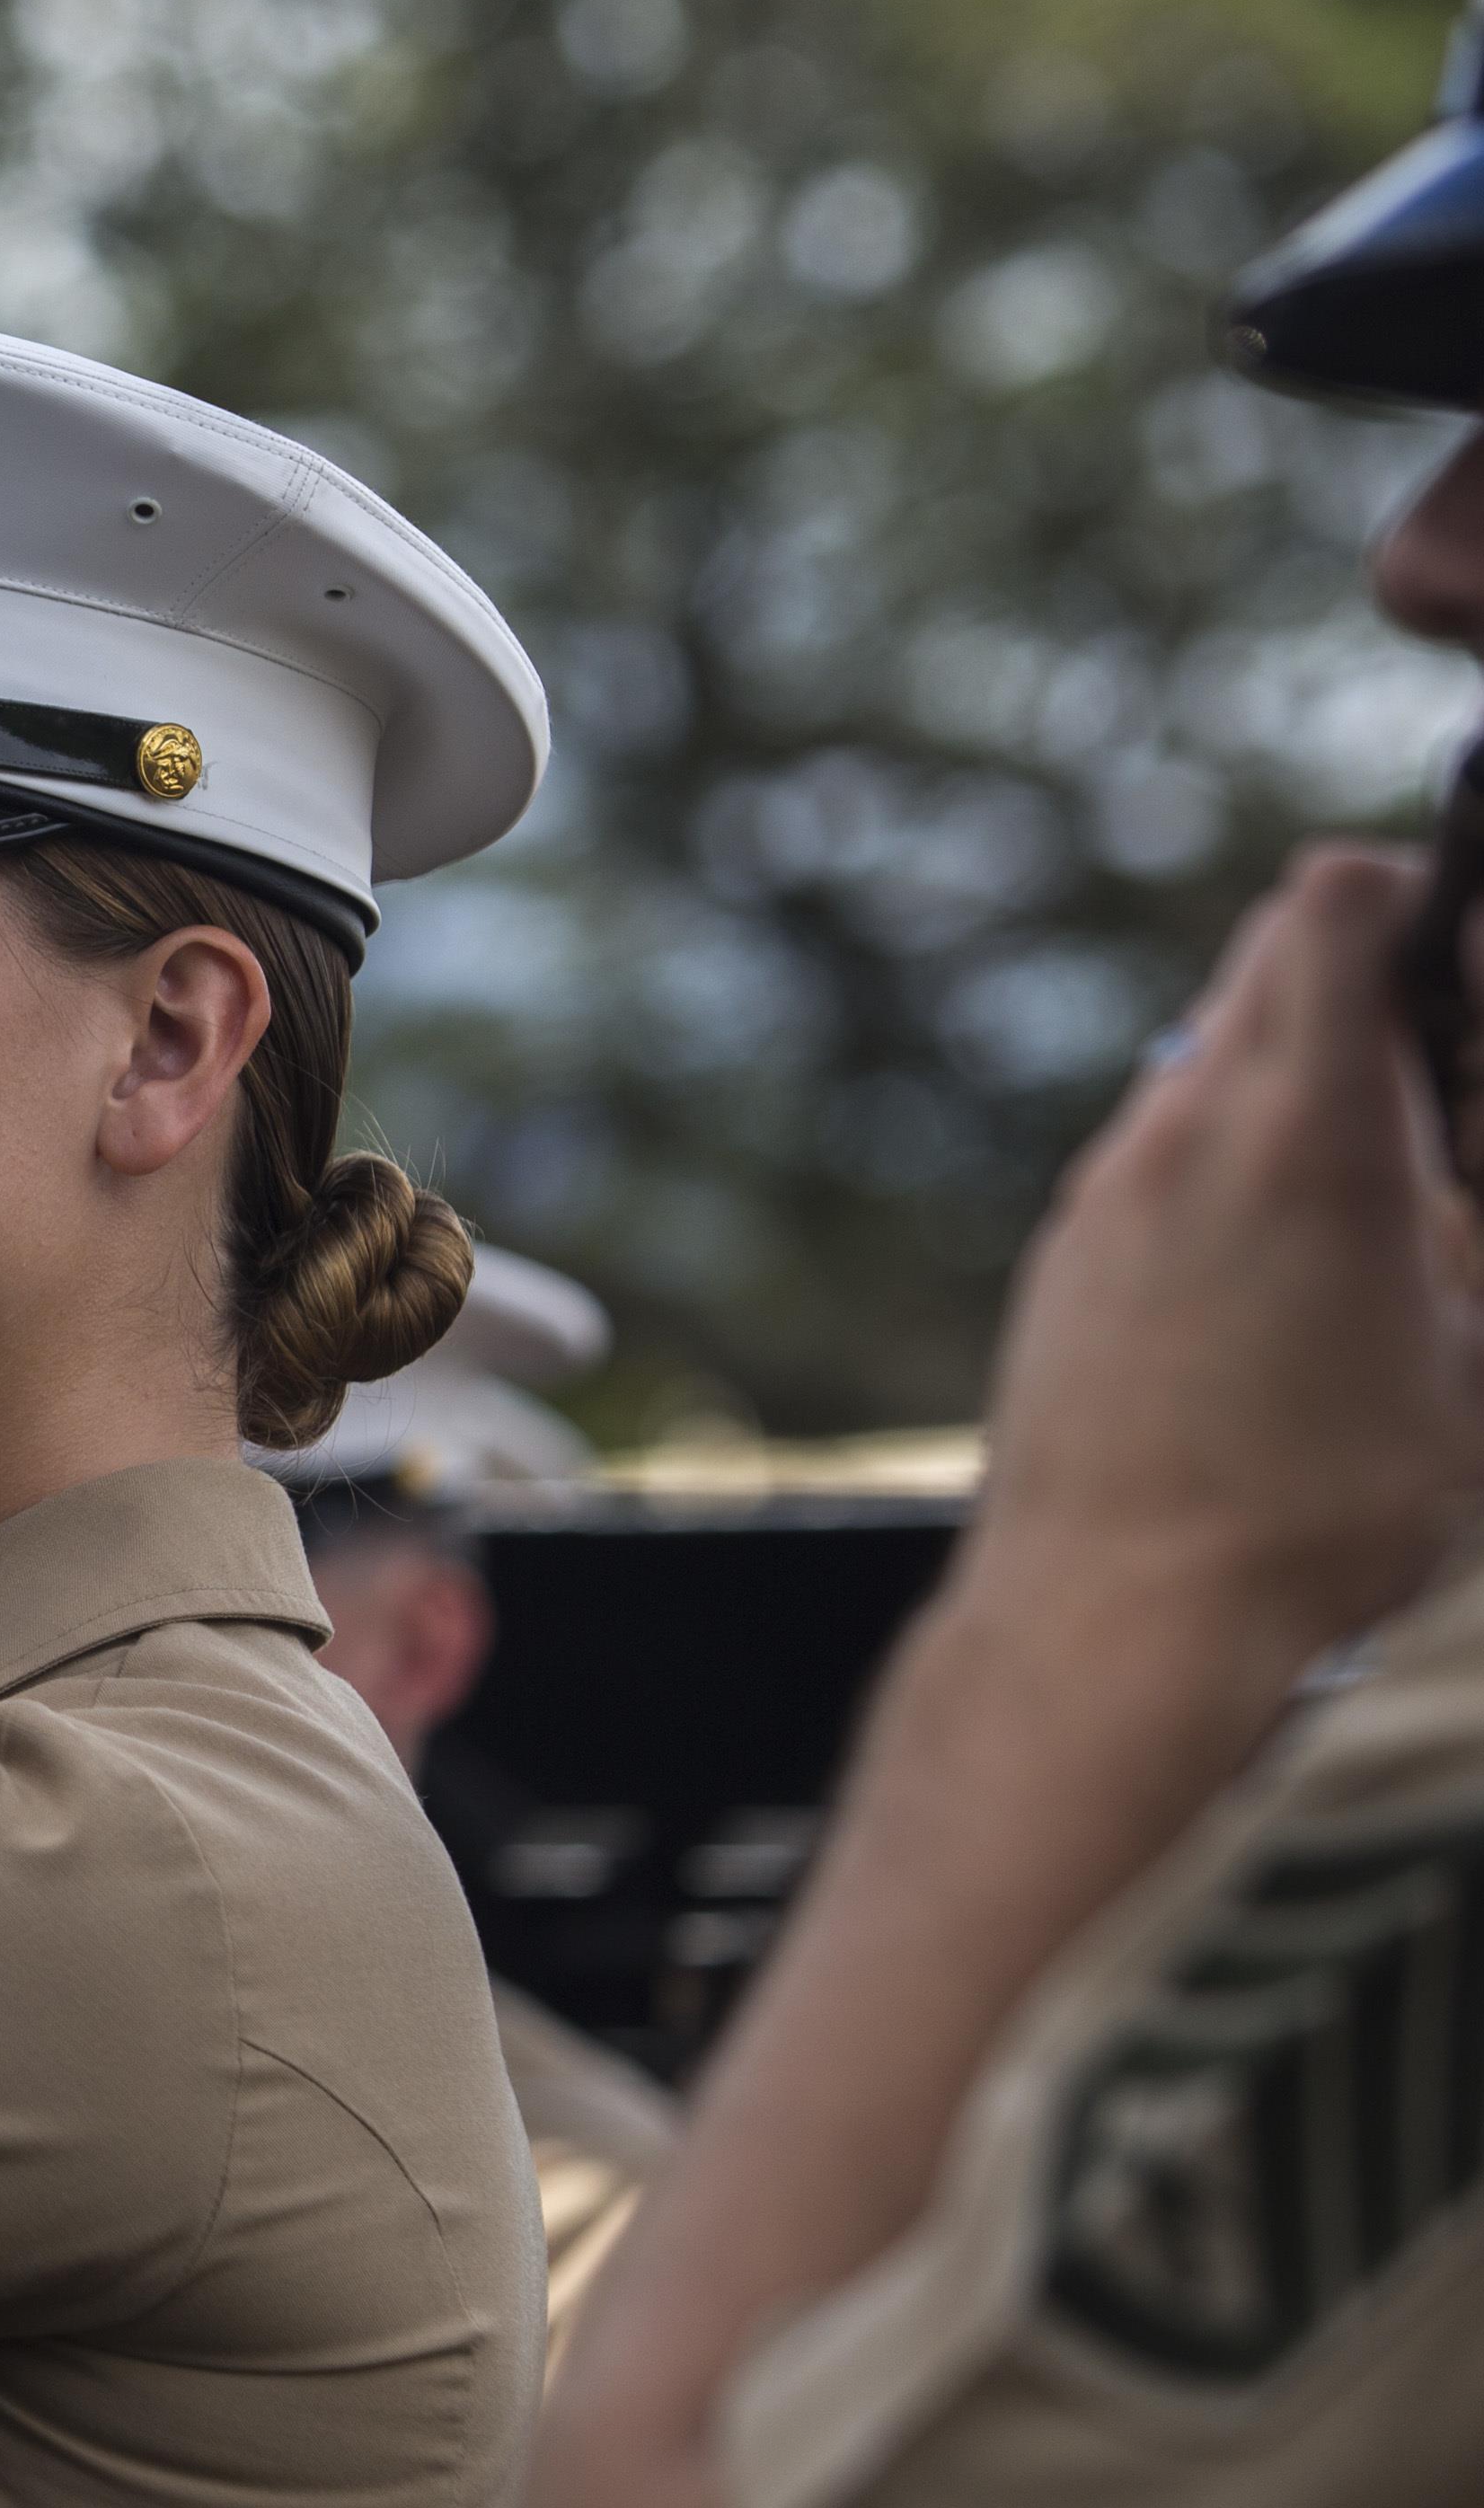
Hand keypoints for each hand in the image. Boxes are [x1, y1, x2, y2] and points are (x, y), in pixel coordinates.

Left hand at [970, 843, 1483, 1671]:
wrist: (1122, 1620)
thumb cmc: (1327, 1508)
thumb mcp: (1481, 1352)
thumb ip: (1473, 1213)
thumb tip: (1444, 1151)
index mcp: (1302, 1125)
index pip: (1333, 901)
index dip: (1412, 887)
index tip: (1464, 945)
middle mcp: (1180, 1128)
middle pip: (1272, 969)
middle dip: (1373, 996)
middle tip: (1448, 1099)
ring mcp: (1105, 1188)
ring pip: (1211, 1066)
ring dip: (1300, 1092)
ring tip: (1379, 1213)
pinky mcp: (1065, 1255)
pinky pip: (1161, 1157)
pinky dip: (1232, 1167)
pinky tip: (1285, 1283)